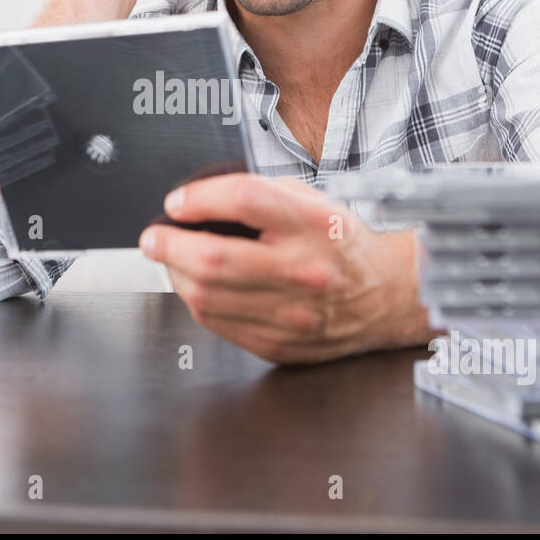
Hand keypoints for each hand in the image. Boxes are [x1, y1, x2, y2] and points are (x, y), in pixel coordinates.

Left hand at [137, 174, 438, 364]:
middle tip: (154, 238)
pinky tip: (198, 286)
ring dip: (176, 275)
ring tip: (171, 260)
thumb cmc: (342, 244)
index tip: (177, 202)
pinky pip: (219, 324)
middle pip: (215, 258)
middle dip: (169, 245)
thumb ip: (261, 195)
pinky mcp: (280, 344)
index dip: (200, 198)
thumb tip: (198, 200)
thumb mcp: (313, 201)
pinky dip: (198, 302)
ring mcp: (293, 314)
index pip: (245, 200)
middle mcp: (305, 270)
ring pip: (208, 297)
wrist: (386, 295)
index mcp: (316, 224)